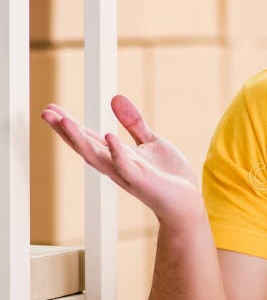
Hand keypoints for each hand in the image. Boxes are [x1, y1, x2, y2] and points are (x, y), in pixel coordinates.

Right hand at [41, 94, 204, 231]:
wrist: (187, 201)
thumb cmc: (169, 175)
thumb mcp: (150, 141)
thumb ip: (133, 122)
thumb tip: (115, 98)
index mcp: (117, 155)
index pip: (89, 137)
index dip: (70, 124)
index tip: (51, 108)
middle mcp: (116, 165)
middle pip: (85, 146)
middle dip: (66, 130)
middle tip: (46, 112)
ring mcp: (127, 174)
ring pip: (98, 157)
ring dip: (81, 140)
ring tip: (65, 121)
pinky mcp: (142, 181)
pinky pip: (126, 167)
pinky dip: (117, 152)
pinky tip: (109, 136)